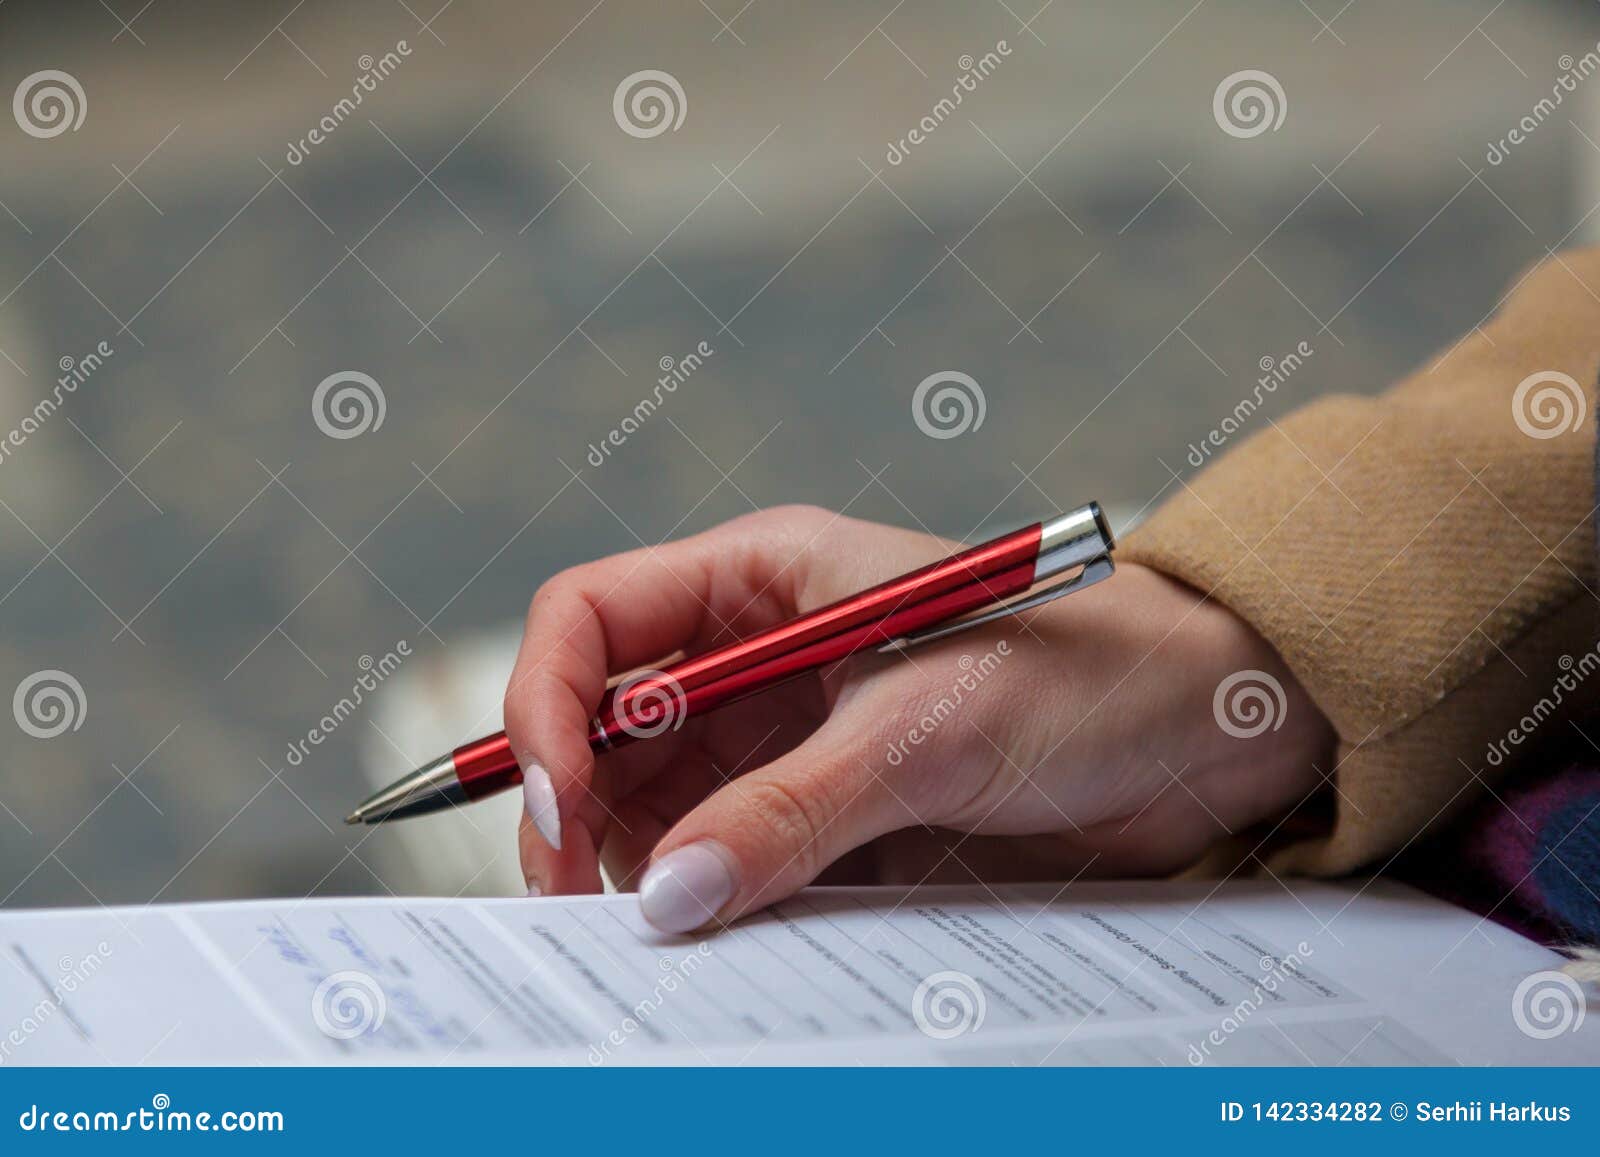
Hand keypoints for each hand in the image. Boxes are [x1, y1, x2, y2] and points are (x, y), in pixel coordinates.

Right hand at [504, 506, 1334, 932]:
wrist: (1203, 731)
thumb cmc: (1084, 675)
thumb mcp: (929, 730)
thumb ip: (792, 808)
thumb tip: (670, 896)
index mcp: (765, 576)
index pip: (592, 619)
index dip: (546, 703)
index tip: (554, 801)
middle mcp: (758, 652)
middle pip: (603, 724)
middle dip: (574, 807)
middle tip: (582, 906)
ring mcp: (787, 736)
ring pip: (655, 803)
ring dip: (639, 866)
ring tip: (661, 931)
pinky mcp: (825, 810)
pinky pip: (729, 858)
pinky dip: (709, 901)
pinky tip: (724, 934)